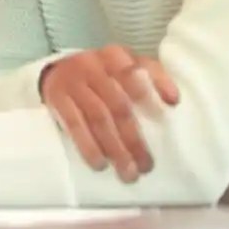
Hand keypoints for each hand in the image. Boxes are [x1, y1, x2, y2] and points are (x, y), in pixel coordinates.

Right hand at [40, 45, 179, 182]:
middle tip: (146, 166)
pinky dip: (87, 145)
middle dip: (134, 138)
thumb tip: (172, 103)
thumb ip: (147, 77)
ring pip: (98, 117)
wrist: (56, 71)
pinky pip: (73, 124)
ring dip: (115, 148)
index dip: (159, 83)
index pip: (140, 67)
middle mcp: (94, 66)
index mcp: (115, 56)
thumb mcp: (122, 66)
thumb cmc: (100, 75)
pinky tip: (99, 164)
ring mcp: (74, 82)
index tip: (173, 105)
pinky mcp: (57, 98)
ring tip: (127, 172)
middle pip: (119, 104)